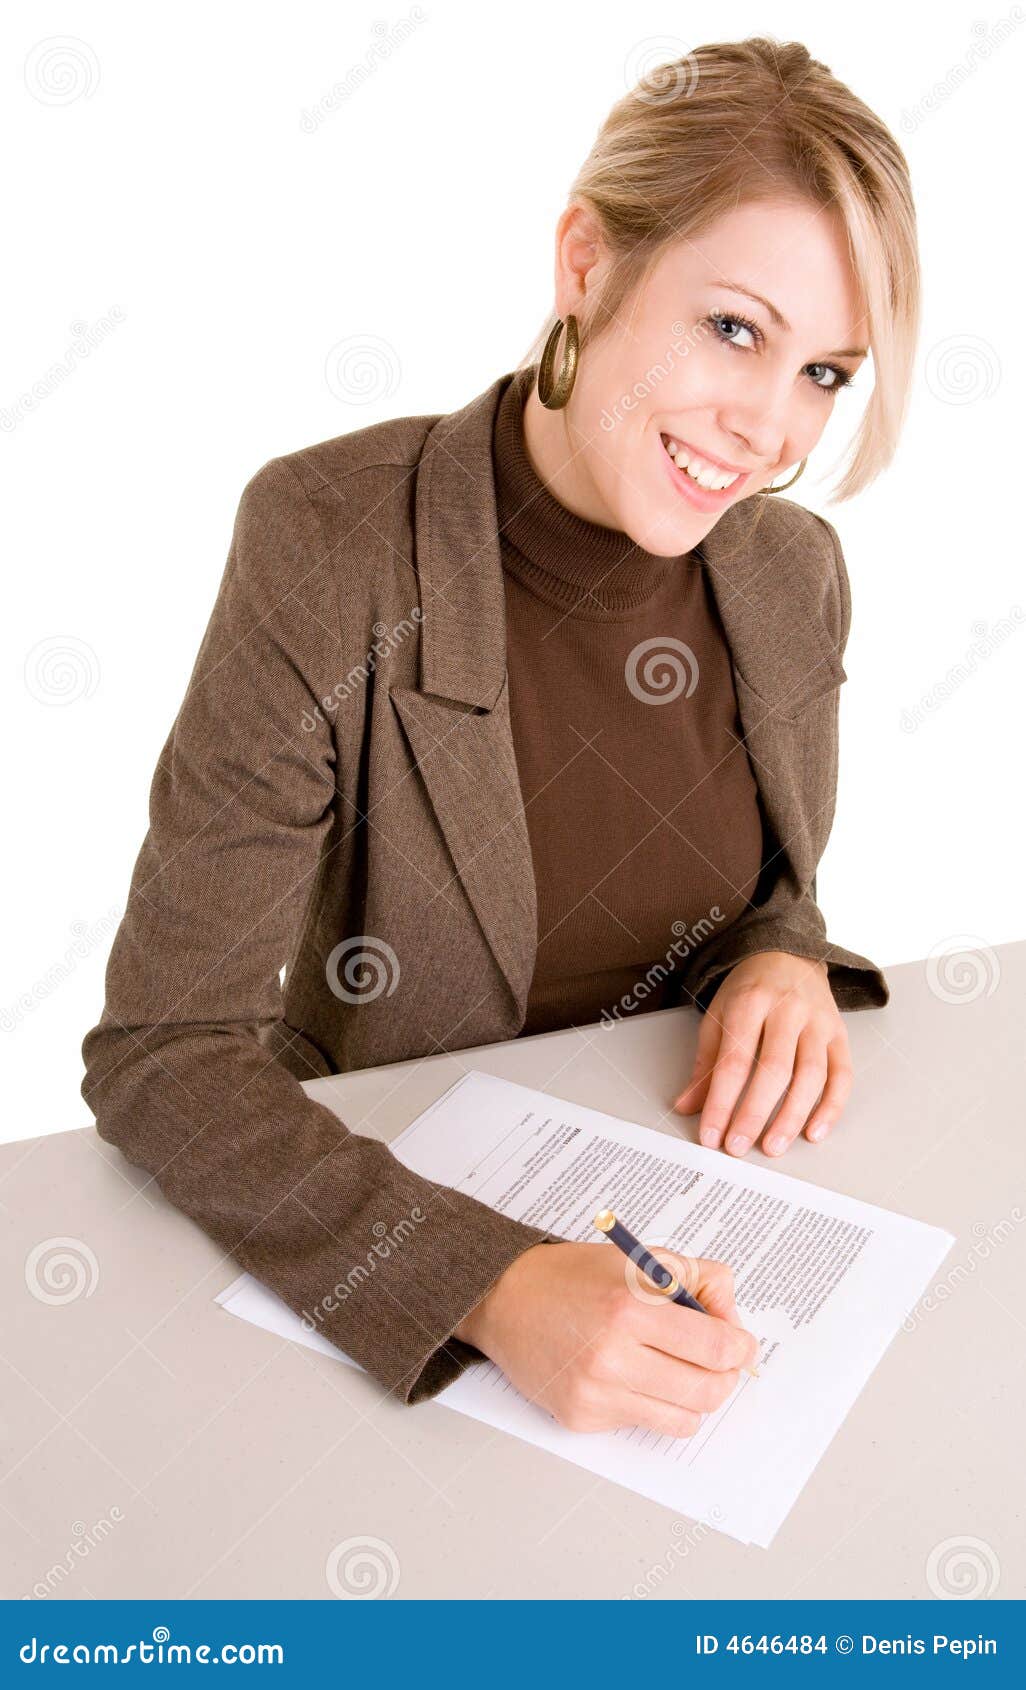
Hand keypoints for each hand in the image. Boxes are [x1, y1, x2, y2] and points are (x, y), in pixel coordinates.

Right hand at [453, 1241, 757, 1436]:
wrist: (505, 1299)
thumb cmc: (575, 1276)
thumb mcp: (642, 1257)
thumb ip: (699, 1277)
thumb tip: (733, 1322)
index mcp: (630, 1307)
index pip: (717, 1347)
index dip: (740, 1347)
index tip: (740, 1343)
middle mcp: (611, 1356)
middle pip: (707, 1392)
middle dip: (724, 1377)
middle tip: (717, 1362)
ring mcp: (595, 1393)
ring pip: (682, 1420)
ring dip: (691, 1397)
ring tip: (676, 1369)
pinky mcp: (581, 1418)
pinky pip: (643, 1425)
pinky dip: (649, 1404)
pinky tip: (629, 1375)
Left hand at [672, 950, 850, 1157]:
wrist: (789, 953)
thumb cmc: (749, 989)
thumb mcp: (718, 1015)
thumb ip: (706, 1063)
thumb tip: (688, 1107)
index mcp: (750, 1002)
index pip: (734, 1060)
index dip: (721, 1101)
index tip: (710, 1134)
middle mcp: (788, 1010)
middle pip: (774, 1069)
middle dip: (754, 1114)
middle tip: (738, 1147)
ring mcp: (818, 1022)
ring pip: (811, 1075)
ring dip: (792, 1116)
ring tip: (773, 1147)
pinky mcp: (840, 1035)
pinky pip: (842, 1075)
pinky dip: (831, 1107)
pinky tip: (814, 1132)